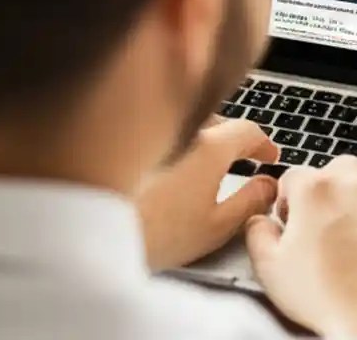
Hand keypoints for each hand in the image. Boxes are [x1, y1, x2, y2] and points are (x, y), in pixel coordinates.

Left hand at [137, 118, 278, 270]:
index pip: (248, 130)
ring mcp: (151, 126)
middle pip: (217, 122)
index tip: (268, 156)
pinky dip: (171, 141)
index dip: (263, 144)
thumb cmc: (152, 234)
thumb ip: (250, 201)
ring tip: (204, 164)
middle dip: (232, 140)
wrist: (87, 235)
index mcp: (209, 145)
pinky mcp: (124, 135)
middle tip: (241, 162)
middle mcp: (182, 127)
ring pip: (187, 122)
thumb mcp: (216, 227)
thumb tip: (267, 186)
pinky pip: (159, 129)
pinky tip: (166, 165)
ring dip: (201, 137)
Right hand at [245, 157, 356, 338]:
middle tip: (328, 219)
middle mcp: (356, 186)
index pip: (295, 175)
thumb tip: (257, 221)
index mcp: (315, 192)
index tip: (291, 221)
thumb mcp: (269, 268)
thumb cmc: (323, 296)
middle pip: (342, 166)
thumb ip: (257, 235)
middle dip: (334, 186)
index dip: (289, 200)